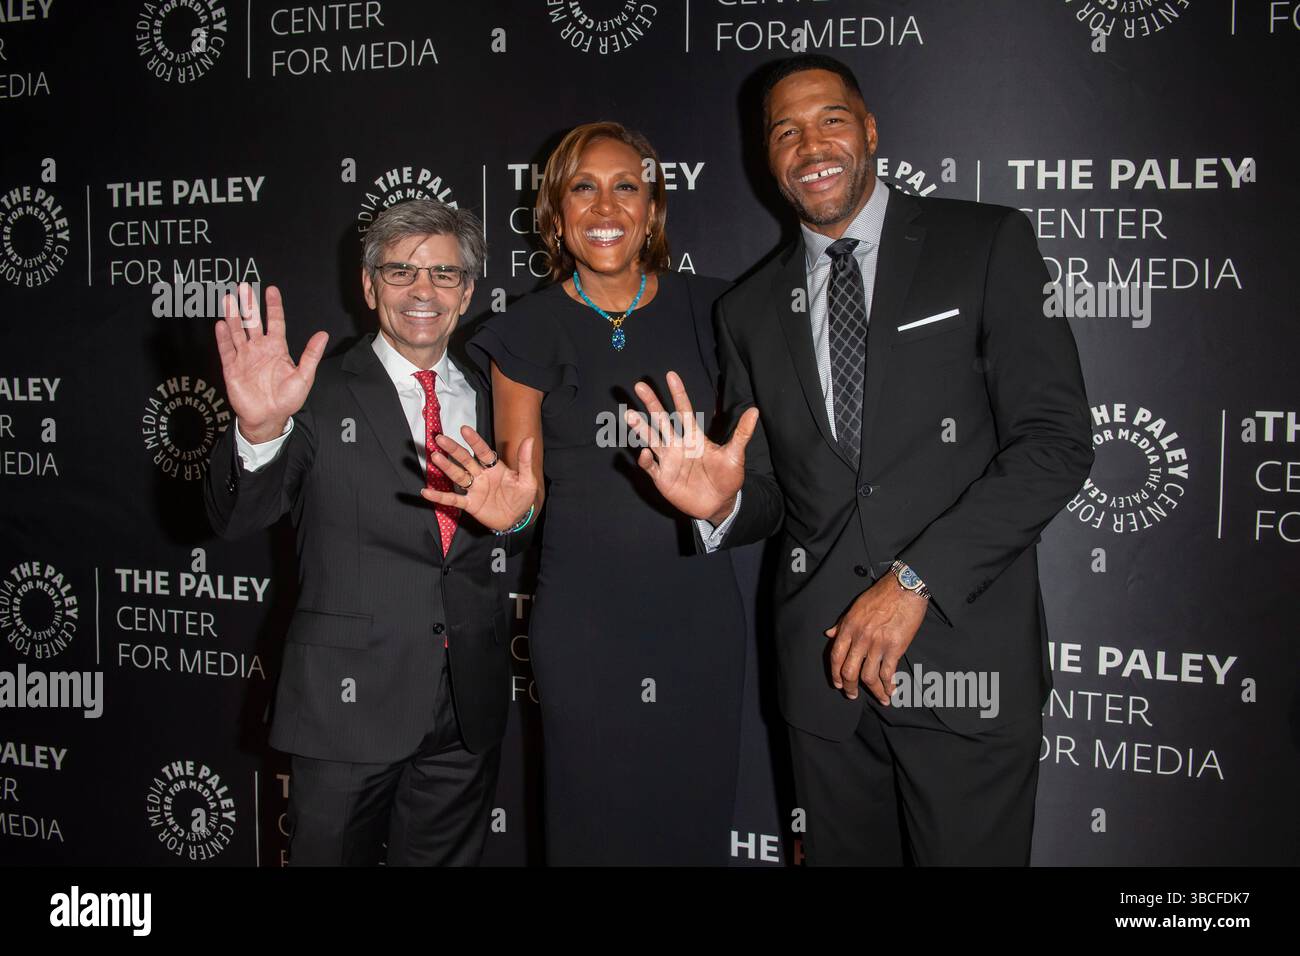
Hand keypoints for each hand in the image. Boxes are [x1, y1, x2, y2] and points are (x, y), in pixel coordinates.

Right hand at [214, 283, 328, 442]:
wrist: (269, 417)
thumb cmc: (287, 399)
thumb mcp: (304, 376)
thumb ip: (311, 355)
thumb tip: (323, 335)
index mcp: (277, 348)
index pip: (275, 322)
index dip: (273, 306)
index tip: (271, 290)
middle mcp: (259, 349)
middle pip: (253, 322)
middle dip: (249, 305)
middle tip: (244, 286)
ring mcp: (245, 357)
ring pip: (237, 332)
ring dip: (233, 316)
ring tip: (229, 299)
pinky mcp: (232, 368)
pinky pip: (227, 350)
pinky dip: (223, 338)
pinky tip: (221, 324)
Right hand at [419, 427, 537, 531]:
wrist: (517, 519)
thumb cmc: (521, 497)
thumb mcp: (527, 480)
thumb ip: (525, 461)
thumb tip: (529, 439)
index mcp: (495, 468)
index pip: (483, 451)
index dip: (474, 441)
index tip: (464, 429)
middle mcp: (481, 475)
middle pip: (465, 460)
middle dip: (453, 449)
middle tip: (440, 438)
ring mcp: (474, 489)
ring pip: (457, 475)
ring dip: (446, 467)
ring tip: (435, 456)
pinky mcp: (470, 504)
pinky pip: (453, 500)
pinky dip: (439, 497)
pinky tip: (426, 492)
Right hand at [625, 370, 760, 523]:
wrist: (720, 504)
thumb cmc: (727, 477)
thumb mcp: (735, 455)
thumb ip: (742, 433)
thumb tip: (755, 410)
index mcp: (694, 437)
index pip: (684, 410)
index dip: (678, 393)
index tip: (671, 375)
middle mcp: (678, 445)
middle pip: (662, 420)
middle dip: (651, 403)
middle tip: (640, 385)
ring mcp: (669, 461)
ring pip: (651, 439)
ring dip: (640, 428)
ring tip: (629, 414)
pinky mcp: (663, 478)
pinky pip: (651, 467)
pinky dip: (645, 461)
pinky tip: (644, 453)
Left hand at [825, 575, 927, 704]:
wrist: (904, 587)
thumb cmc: (881, 595)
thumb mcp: (855, 607)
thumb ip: (841, 623)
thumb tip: (829, 634)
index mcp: (848, 627)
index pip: (836, 656)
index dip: (835, 674)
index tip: (838, 684)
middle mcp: (860, 637)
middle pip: (849, 671)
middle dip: (850, 688)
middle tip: (853, 695)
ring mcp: (877, 644)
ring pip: (869, 676)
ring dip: (874, 691)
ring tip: (879, 698)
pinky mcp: (895, 647)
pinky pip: (888, 672)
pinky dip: (888, 685)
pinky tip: (891, 690)